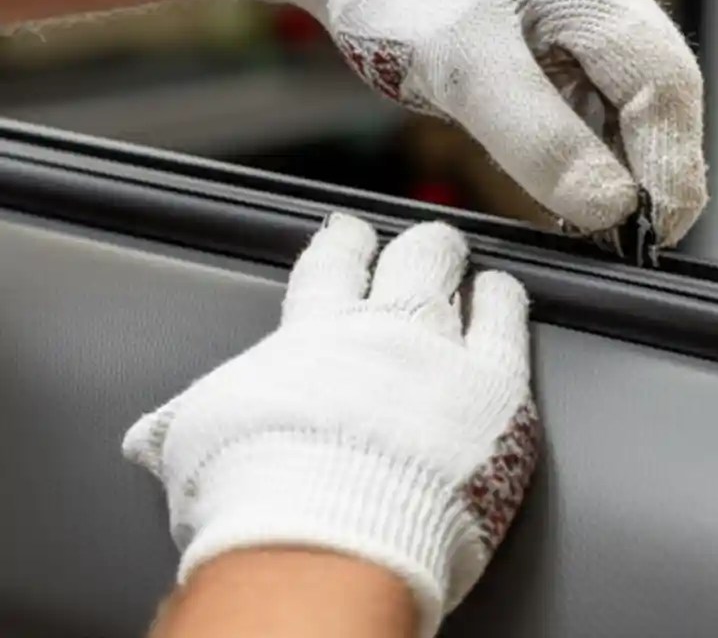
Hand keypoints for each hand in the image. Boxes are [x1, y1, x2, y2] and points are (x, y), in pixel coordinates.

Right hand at [123, 214, 538, 633]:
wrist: (324, 538)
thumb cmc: (258, 499)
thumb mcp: (199, 450)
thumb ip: (188, 426)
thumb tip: (152, 437)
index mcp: (312, 336)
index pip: (329, 268)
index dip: (342, 246)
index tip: (347, 236)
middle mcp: (381, 329)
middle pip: (405, 261)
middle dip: (412, 249)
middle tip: (419, 244)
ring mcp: (442, 353)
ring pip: (457, 280)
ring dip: (459, 267)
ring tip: (469, 267)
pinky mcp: (495, 389)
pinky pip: (509, 322)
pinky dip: (506, 302)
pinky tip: (505, 298)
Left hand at [236, 0, 708, 246]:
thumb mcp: (463, 72)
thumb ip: (542, 142)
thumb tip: (611, 208)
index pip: (667, 85)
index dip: (672, 166)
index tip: (650, 232)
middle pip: (662, 91)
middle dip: (656, 168)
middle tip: (629, 237)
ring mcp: (581, 7)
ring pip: (630, 98)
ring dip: (623, 161)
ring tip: (595, 218)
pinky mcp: (555, 27)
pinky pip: (593, 92)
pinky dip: (590, 141)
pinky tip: (569, 176)